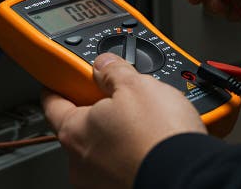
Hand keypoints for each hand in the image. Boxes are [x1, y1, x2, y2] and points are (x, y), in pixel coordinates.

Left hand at [42, 53, 206, 188]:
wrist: (188, 175)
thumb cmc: (158, 137)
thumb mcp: (137, 85)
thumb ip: (114, 71)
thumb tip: (105, 64)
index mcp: (74, 131)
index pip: (53, 103)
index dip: (58, 86)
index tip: (60, 81)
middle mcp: (81, 162)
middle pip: (82, 127)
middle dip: (100, 111)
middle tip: (122, 97)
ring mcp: (101, 181)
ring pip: (104, 148)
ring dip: (119, 134)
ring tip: (147, 122)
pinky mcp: (123, 188)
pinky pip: (123, 164)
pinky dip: (134, 152)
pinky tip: (153, 143)